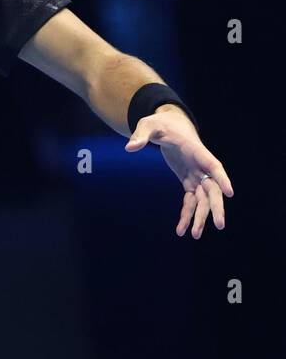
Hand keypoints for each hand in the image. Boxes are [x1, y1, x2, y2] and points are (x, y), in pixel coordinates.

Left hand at [124, 104, 233, 238]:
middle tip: (219, 225)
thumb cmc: (160, 123)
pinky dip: (187, 214)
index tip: (230, 192)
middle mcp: (200, 165)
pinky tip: (181, 230)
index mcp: (195, 150)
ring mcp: (196, 174)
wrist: (168, 124)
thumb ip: (141, 136)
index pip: (213, 165)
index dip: (222, 178)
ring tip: (193, 235)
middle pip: (213, 188)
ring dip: (200, 216)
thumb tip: (129, 148)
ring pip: (203, 199)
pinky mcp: (189, 180)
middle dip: (216, 207)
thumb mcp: (148, 125)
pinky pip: (191, 200)